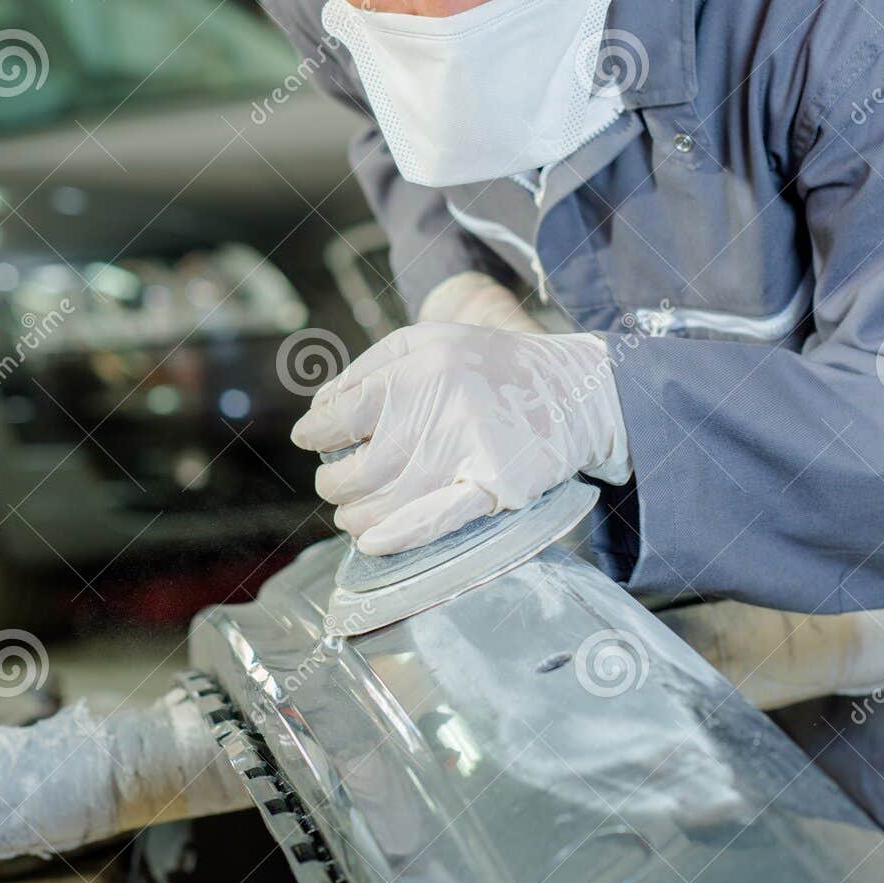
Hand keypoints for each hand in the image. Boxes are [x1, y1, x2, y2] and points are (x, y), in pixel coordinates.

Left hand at [291, 322, 629, 554]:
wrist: (573, 389)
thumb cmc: (490, 364)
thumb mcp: (429, 340)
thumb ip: (370, 368)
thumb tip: (320, 411)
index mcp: (419, 367)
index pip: (342, 413)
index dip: (316, 432)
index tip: (310, 440)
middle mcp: (440, 407)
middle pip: (360, 467)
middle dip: (334, 482)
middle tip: (334, 484)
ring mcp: (467, 450)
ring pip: (387, 502)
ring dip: (356, 516)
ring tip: (352, 514)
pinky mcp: (494, 486)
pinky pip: (437, 520)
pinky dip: (400, 536)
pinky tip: (374, 543)